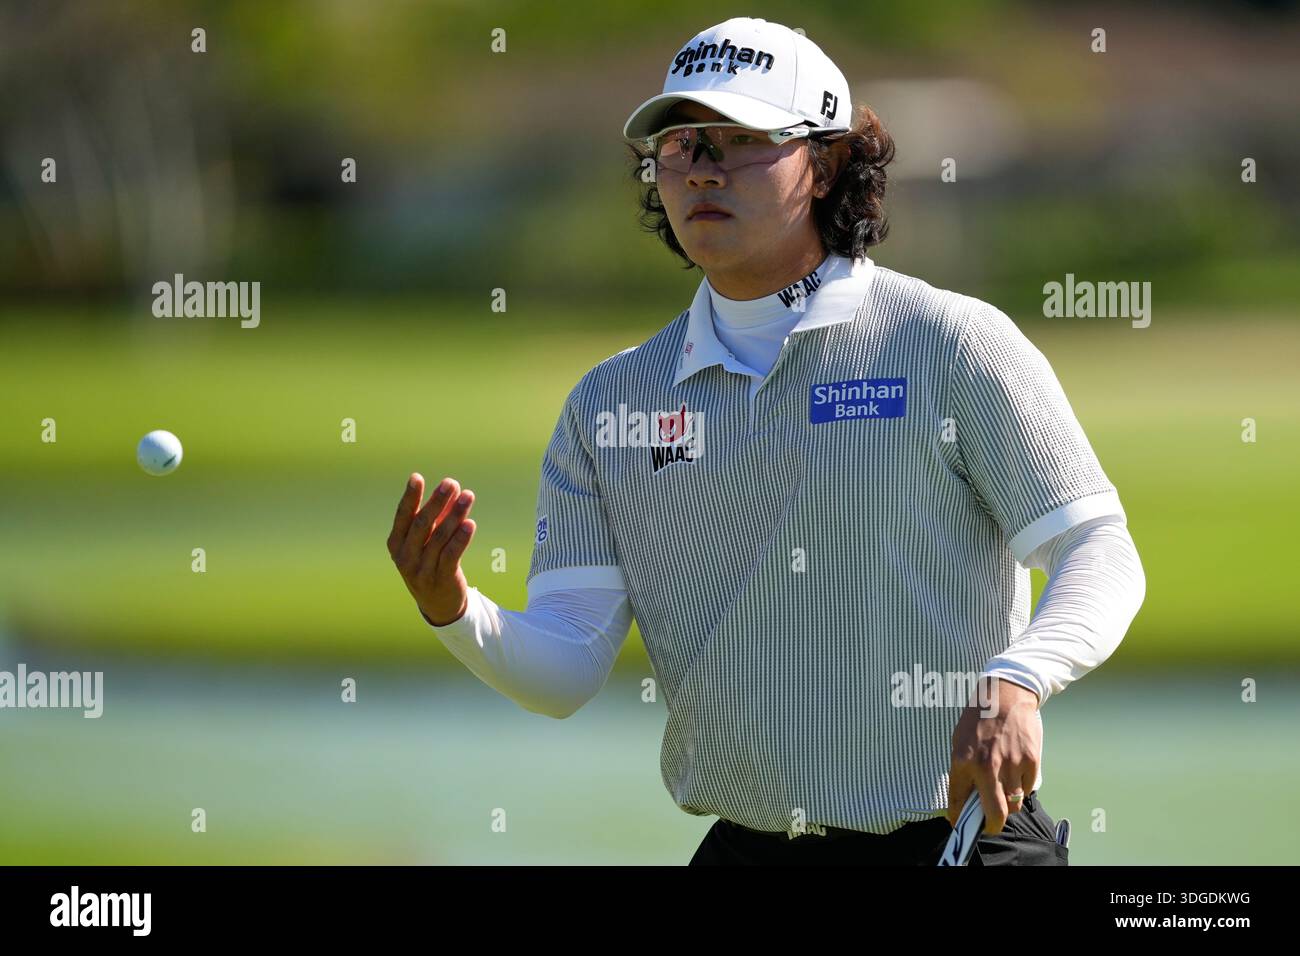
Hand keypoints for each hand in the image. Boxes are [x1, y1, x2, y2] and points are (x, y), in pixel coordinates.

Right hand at [387, 473, 476, 625]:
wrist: (438, 603)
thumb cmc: (429, 562)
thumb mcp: (427, 539)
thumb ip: (439, 515)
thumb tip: (454, 488)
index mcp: (396, 544)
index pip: (403, 516)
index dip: (410, 497)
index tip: (417, 477)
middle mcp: (405, 557)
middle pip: (422, 524)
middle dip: (437, 501)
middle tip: (451, 483)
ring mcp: (422, 570)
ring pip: (439, 537)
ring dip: (455, 514)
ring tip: (468, 496)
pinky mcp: (441, 578)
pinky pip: (451, 555)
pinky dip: (461, 538)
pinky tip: (470, 523)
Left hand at [946, 676, 1041, 834]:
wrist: (1006, 695)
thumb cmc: (979, 718)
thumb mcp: (959, 742)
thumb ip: (962, 769)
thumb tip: (966, 797)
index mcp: (963, 760)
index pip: (959, 800)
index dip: (958, 818)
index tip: (959, 824)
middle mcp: (987, 766)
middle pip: (995, 814)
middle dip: (992, 825)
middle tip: (990, 824)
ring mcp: (1011, 765)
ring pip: (1013, 804)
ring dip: (1008, 803)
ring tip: (1002, 790)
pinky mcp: (1031, 761)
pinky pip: (1026, 788)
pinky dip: (1021, 787)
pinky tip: (1015, 772)